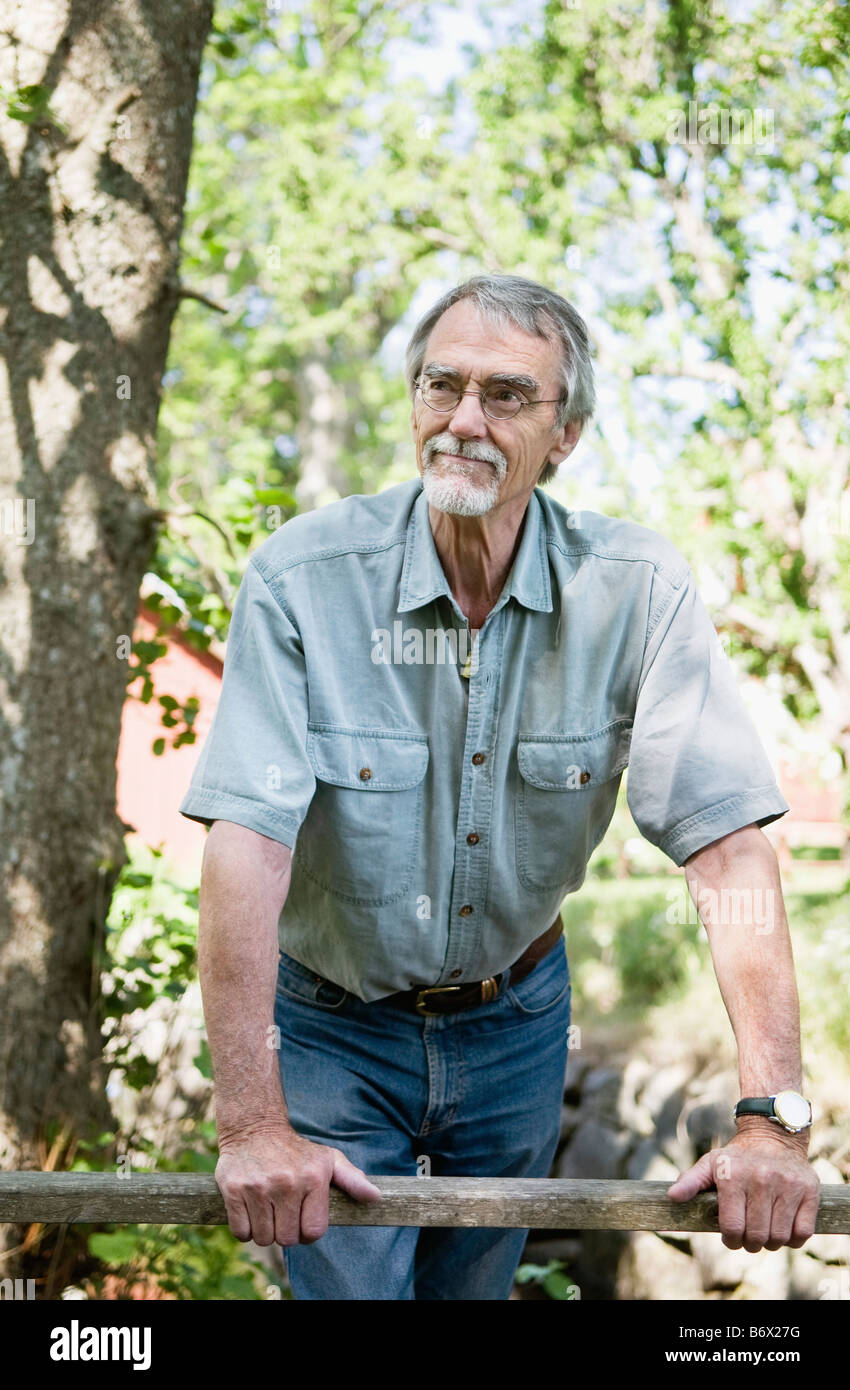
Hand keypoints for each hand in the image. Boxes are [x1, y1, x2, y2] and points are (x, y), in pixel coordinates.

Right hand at [215, 1120, 382, 1246]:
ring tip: (267, 1209)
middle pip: (287, 1239)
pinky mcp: (233, 1189)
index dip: (307, 1232)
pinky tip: (251, 1209)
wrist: (255, 1128)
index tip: (301, 1219)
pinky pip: (241, 1232)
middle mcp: (286, 1183)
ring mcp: (258, 1187)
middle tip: (282, 1212)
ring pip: (263, 1239)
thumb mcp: (328, 1159)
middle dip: (285, 1232)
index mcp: (313, 1178)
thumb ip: (353, 1180)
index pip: (313, 1232)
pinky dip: (244, 1228)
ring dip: (264, 1231)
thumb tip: (376, 1198)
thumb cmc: (296, 1151)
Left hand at [667, 1125, 819, 1251]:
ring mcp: (788, 1184)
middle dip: (750, 1243)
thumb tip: (672, 1197)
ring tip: (765, 1231)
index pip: (733, 1228)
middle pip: (757, 1236)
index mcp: (734, 1176)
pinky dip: (793, 1239)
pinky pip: (803, 1232)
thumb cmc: (738, 1157)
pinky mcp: (809, 1190)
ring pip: (780, 1237)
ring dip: (771, 1243)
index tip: (731, 1237)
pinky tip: (784, 1229)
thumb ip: (691, 1181)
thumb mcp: (711, 1163)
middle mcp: (762, 1178)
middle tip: (749, 1236)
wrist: (773, 1136)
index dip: (731, 1240)